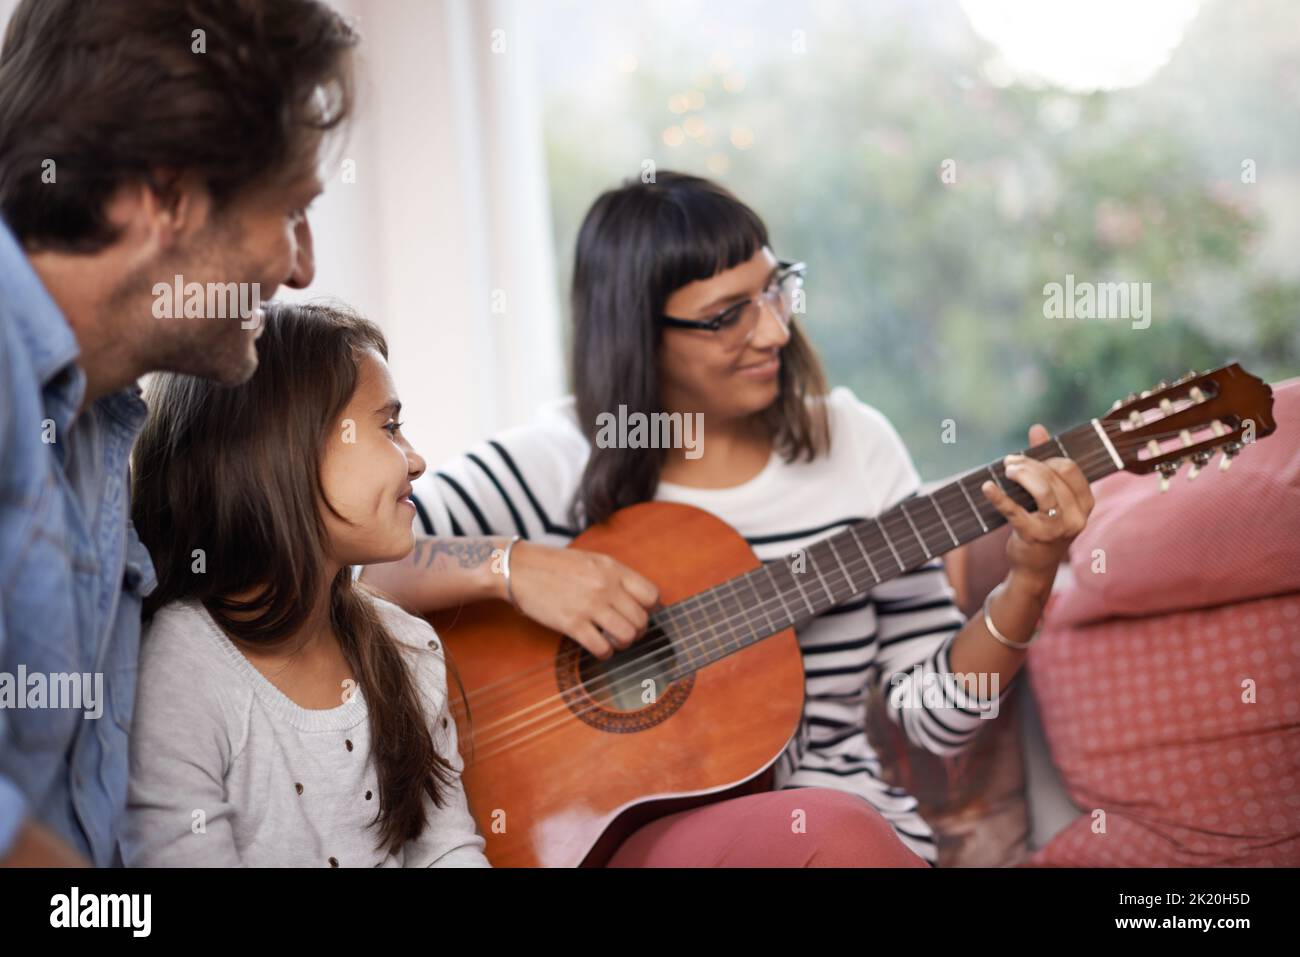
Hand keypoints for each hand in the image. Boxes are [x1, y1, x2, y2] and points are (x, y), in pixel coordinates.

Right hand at [505, 542, 658, 659]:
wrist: (520, 568)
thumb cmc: (556, 565)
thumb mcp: (593, 560)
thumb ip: (617, 577)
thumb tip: (641, 599)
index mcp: (613, 569)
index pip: (652, 595)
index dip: (650, 609)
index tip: (639, 613)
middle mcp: (605, 586)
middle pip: (642, 619)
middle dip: (637, 631)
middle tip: (625, 631)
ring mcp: (589, 606)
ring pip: (627, 636)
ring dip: (623, 643)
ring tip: (612, 639)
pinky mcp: (571, 624)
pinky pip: (602, 647)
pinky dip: (605, 652)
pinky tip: (598, 647)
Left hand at [980, 423, 1094, 588]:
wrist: (1034, 567)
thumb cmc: (1043, 524)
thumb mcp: (1050, 496)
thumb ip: (1045, 461)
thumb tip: (1037, 428)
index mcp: (1086, 503)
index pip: (1069, 468)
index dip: (1046, 459)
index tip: (1027, 458)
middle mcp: (1077, 516)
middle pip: (1053, 476)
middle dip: (1028, 464)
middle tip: (1009, 462)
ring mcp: (1058, 528)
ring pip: (1041, 490)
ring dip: (1020, 474)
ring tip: (1005, 470)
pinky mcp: (1034, 537)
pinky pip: (1016, 511)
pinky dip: (999, 497)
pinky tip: (987, 487)